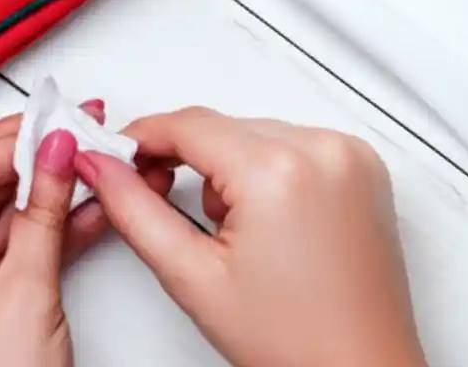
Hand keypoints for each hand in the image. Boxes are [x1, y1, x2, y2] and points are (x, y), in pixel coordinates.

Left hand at [0, 102, 172, 366]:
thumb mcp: (24, 296)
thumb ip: (43, 215)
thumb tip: (58, 152)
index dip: (14, 140)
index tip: (62, 121)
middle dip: (34, 157)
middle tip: (81, 126)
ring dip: (49, 192)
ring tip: (96, 163)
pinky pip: (11, 247)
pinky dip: (49, 229)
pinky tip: (88, 207)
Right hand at [75, 108, 425, 366]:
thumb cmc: (296, 343)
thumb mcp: (193, 276)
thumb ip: (135, 210)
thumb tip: (102, 167)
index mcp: (279, 172)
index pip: (189, 125)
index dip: (141, 137)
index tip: (115, 153)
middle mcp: (324, 151)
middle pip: (222, 126)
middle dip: (184, 158)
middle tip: (156, 200)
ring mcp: (351, 156)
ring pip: (257, 133)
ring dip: (229, 167)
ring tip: (228, 232)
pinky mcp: (365, 168)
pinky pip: (295, 145)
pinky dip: (269, 170)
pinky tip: (265, 220)